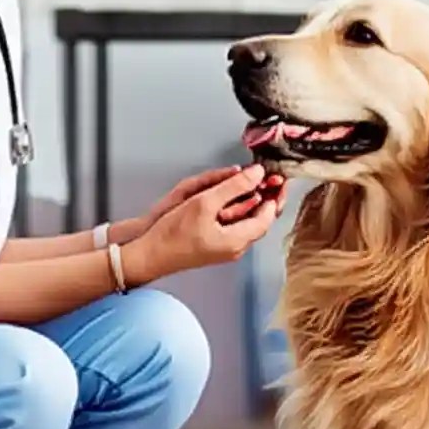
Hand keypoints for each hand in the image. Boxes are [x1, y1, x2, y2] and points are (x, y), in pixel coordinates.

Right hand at [122, 164, 279, 283]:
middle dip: (266, 197)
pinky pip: (234, 226)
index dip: (275, 195)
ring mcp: (225, 249)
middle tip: (269, 178)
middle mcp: (235, 248)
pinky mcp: (215, 246)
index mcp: (237, 241)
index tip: (278, 178)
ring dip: (251, 202)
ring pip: (247, 222)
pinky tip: (230, 198)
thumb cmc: (172, 234)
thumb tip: (257, 173)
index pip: (268, 216)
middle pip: (260, 220)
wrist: (150, 254)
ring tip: (251, 183)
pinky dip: (237, 209)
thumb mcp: (205, 203)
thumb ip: (234, 186)